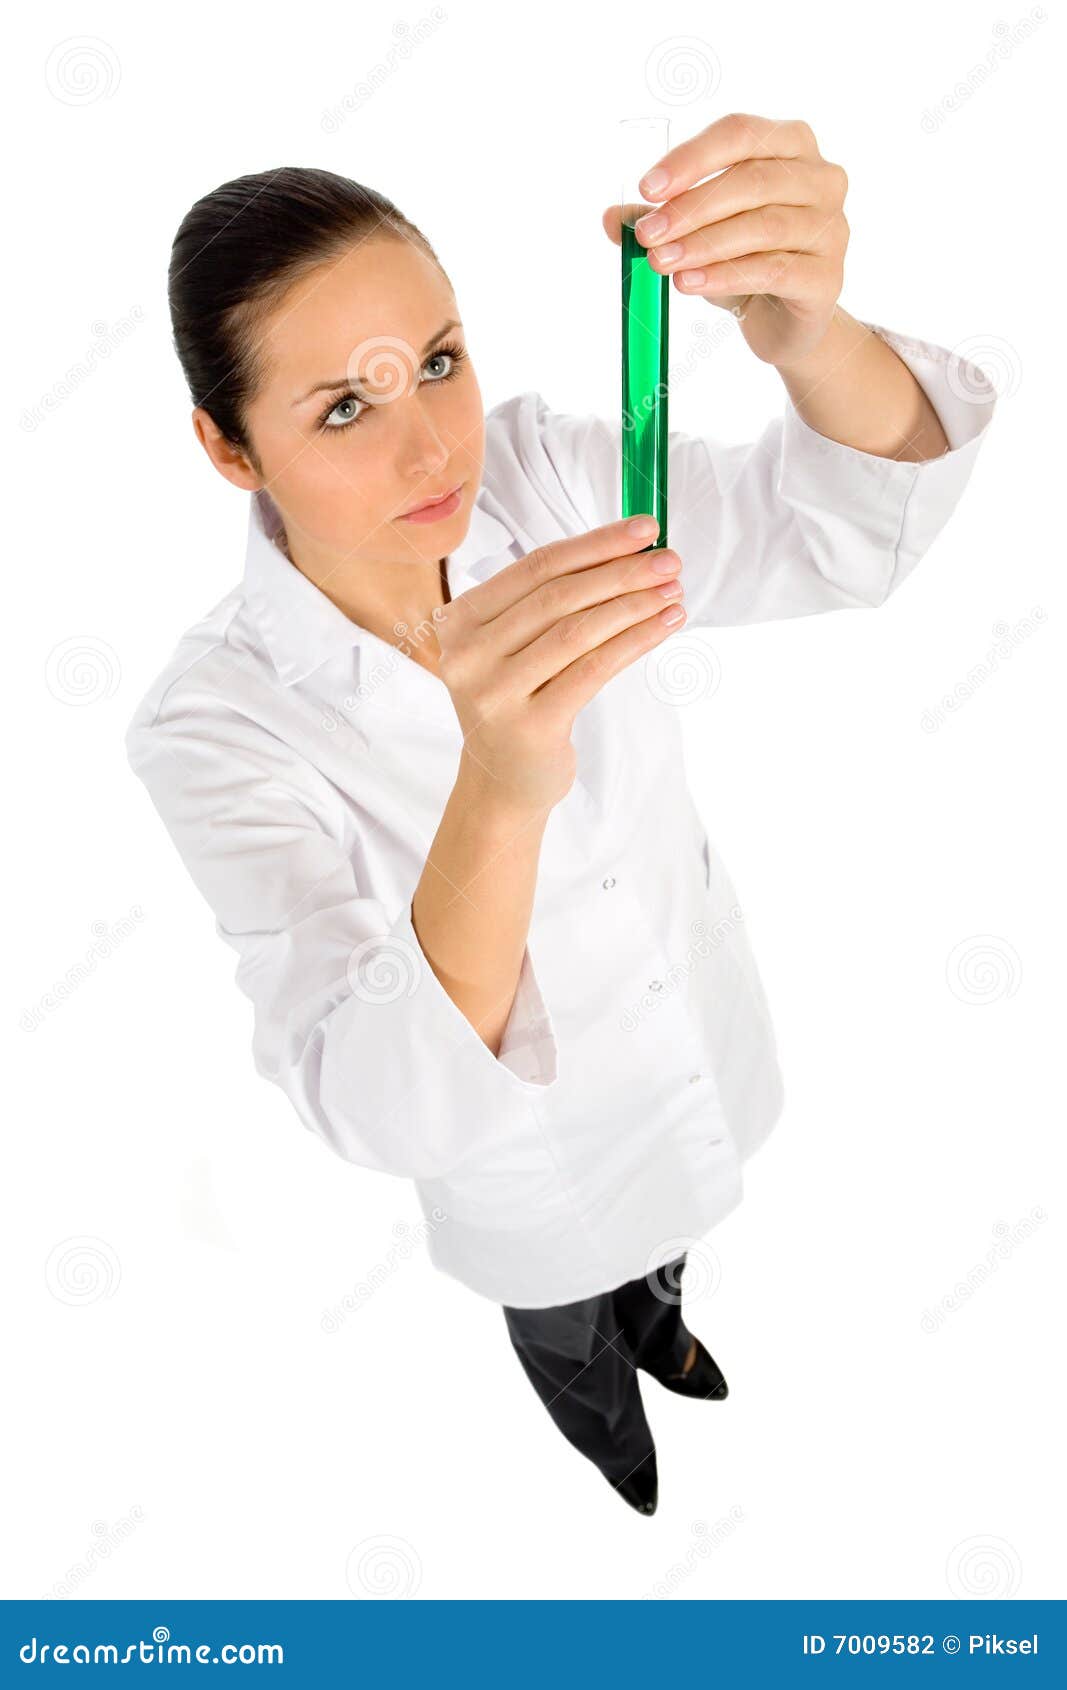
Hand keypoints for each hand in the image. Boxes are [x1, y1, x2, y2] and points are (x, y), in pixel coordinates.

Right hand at [434, 517, 685, 812]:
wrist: (502, 782)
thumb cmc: (517, 702)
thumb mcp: (515, 647)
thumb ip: (551, 602)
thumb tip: (629, 552)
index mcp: (459, 621)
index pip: (536, 567)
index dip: (595, 543)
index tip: (643, 529)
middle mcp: (467, 655)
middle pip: (558, 596)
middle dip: (621, 571)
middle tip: (669, 560)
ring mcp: (494, 693)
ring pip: (578, 631)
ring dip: (634, 605)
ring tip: (673, 592)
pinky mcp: (529, 726)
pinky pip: (593, 670)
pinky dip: (635, 641)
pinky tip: (664, 626)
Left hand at [603, 112, 848, 367]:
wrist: (785, 321)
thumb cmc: (744, 259)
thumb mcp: (699, 233)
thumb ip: (661, 219)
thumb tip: (611, 218)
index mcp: (792, 145)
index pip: (740, 133)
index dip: (691, 158)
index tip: (646, 188)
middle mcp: (821, 178)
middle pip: (752, 180)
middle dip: (691, 208)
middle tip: (648, 235)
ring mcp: (831, 227)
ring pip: (763, 226)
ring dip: (703, 244)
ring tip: (660, 263)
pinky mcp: (828, 277)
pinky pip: (773, 270)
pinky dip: (724, 275)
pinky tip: (689, 283)